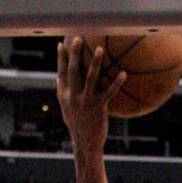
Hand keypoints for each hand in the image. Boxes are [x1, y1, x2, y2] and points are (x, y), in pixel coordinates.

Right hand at [57, 37, 125, 155]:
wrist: (85, 144)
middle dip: (75, 54)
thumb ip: (63, 93)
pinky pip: (109, 93)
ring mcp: (86, 102)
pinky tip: (123, 74)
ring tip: (100, 49)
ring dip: (95, 62)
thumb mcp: (66, 109)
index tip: (61, 43)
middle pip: (73, 71)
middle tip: (78, 38)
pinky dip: (116, 83)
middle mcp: (73, 97)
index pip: (61, 73)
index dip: (61, 58)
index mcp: (64, 95)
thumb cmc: (77, 125)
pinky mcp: (98, 108)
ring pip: (90, 78)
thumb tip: (58, 78)